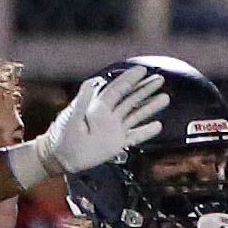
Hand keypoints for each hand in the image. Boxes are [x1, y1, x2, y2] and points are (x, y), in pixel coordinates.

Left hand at [41, 62, 171, 174]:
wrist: (62, 157)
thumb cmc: (63, 135)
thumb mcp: (72, 116)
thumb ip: (83, 100)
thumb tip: (91, 82)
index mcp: (98, 107)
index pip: (118, 89)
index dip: (130, 79)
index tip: (142, 70)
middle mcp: (109, 116)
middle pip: (131, 99)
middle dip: (145, 89)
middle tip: (159, 79)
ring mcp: (115, 129)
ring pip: (136, 115)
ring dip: (150, 107)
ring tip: (164, 98)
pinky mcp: (118, 143)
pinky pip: (135, 136)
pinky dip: (146, 131)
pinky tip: (157, 125)